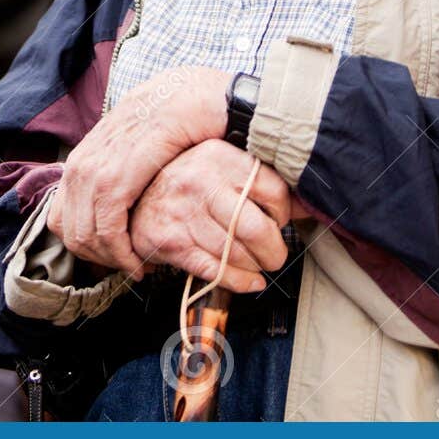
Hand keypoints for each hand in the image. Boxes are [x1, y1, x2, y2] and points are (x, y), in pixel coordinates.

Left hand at [46, 67, 231, 276]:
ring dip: (111, 260)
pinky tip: (141, 262)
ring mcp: (95, 170)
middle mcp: (81, 165)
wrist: (193, 95)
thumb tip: (116, 201)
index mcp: (82, 158)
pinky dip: (122, 254)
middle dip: (97, 257)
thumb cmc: (172, 121)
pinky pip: (107, 230)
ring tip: (138, 266)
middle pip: (68, 231)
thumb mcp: (135, 146)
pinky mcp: (116, 177)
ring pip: (85, 235)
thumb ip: (119, 168)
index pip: (59, 217)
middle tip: (127, 266)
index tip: (113, 255)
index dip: (84, 244)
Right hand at [130, 140, 291, 292]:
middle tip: (274, 255)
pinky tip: (249, 281)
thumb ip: (260, 182)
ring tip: (258, 266)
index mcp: (220, 156)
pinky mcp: (171, 242)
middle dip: (274, 251)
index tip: (277, 222)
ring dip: (256, 267)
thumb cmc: (187, 183)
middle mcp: (201, 181)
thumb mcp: (221, 167)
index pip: (272, 191)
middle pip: (257, 228)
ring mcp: (184, 213)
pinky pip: (216, 270)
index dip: (283, 215)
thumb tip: (307, 205)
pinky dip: (240, 282)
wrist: (132, 198)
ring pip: (238, 253)